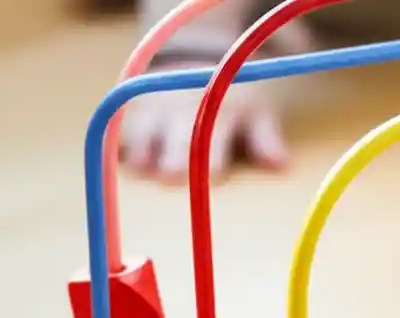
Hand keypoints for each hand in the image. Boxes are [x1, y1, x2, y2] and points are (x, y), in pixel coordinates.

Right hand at [120, 62, 288, 184]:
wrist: (193, 58)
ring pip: (139, 146)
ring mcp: (150, 114)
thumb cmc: (230, 96)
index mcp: (213, 115)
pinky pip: (118, 138)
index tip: (212, 178)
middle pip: (171, 153)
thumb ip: (265, 138)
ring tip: (149, 170)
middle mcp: (178, 114)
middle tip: (175, 178)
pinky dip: (122, 152)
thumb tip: (281, 165)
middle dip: (173, 170)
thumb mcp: (255, 111)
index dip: (211, 167)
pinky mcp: (130, 115)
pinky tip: (127, 163)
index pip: (210, 148)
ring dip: (144, 163)